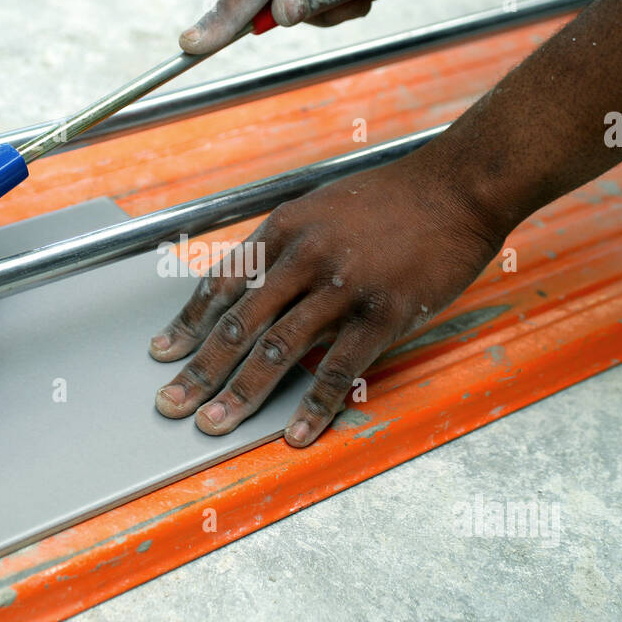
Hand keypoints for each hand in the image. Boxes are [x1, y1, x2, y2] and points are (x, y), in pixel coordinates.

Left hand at [149, 151, 505, 445]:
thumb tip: (252, 288)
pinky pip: (338, 370)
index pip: (222, 283)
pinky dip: (313, 407)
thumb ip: (286, 246)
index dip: (188, 324)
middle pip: (239, 323)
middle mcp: (305, 256)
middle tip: (169, 403)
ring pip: (278, 349)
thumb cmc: (394, 198)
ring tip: (212, 425)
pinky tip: (295, 434)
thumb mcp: (323, 207)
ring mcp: (343, 287)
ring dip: (241, 393)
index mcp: (284, 227)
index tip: (163, 354)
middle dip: (199, 369)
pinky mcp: (383, 314)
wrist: (459, 187)